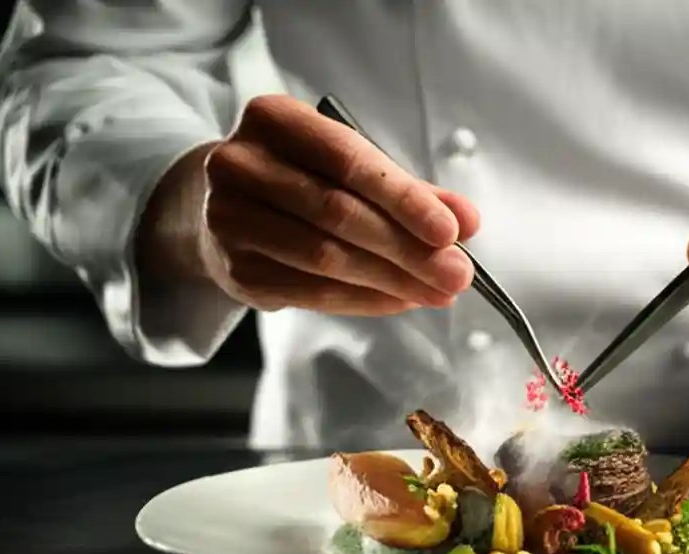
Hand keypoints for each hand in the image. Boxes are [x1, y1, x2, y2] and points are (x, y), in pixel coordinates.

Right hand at [184, 94, 477, 314]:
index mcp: (273, 120)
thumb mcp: (348, 165)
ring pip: (326, 258)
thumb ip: (409, 190)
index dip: (404, 198)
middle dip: (407, 249)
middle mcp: (240, 165)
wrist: (222, 205)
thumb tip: (466, 221)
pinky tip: (401, 299)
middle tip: (456, 273)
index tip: (451, 231)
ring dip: (392, 280)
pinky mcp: (236, 270)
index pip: (347, 160)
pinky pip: (313, 292)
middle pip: (338, 213)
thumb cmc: (299, 177)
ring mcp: (229, 220)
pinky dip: (366, 300)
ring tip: (437, 291)